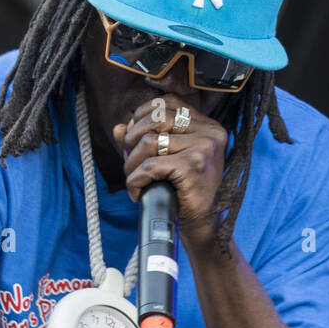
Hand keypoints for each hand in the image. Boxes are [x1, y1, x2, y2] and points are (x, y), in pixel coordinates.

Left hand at [112, 94, 227, 251]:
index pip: (167, 103)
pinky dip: (135, 179)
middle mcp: (210, 132)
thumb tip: (118, 127)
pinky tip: (137, 192)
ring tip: (133, 179)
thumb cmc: (185, 192)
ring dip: (131, 163)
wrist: (202, 225)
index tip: (134, 141)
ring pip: (149, 142)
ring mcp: (203, 148)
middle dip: (132, 141)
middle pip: (155, 119)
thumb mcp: (165, 161)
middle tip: (130, 164)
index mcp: (207, 126)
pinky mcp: (193, 166)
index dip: (142, 116)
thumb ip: (143, 140)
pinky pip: (150, 166)